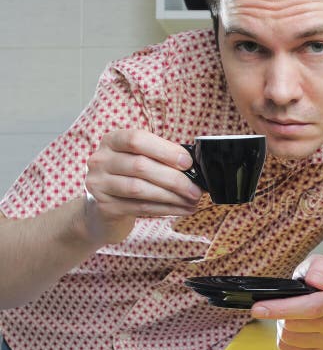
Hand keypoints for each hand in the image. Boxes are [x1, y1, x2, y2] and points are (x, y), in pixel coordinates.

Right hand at [82, 129, 201, 244]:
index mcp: (112, 141)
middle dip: (174, 179)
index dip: (165, 150)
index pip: (137, 139)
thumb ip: (162, 158)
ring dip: (172, 196)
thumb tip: (193, 166)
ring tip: (192, 201)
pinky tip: (182, 209)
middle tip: (196, 189)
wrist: (104, 210)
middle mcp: (100, 160)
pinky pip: (140, 207)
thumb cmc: (131, 179)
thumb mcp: (142, 160)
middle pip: (140, 166)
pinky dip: (166, 209)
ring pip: (140, 188)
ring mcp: (99, 184)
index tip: (187, 163)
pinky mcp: (105, 207)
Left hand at [251, 254, 322, 349]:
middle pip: (296, 325)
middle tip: (281, 305)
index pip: (311, 307)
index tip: (257, 309)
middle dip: (280, 314)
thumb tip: (315, 281)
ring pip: (291, 339)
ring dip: (283, 327)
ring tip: (290, 316)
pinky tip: (293, 330)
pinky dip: (286, 341)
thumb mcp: (320, 264)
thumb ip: (318, 267)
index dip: (282, 308)